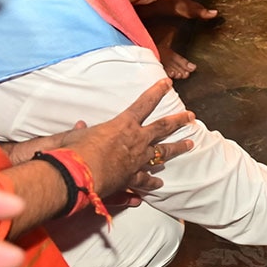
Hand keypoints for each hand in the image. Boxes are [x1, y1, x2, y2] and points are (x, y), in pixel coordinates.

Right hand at [6, 80, 194, 197]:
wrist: (79, 175)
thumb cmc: (75, 151)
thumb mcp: (75, 136)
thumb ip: (79, 131)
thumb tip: (80, 125)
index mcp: (123, 125)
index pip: (144, 104)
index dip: (157, 92)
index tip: (168, 83)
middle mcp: (136, 140)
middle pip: (163, 127)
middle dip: (179, 120)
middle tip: (191, 116)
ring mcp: (138, 160)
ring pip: (163, 152)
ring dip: (177, 148)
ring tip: (190, 144)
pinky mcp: (133, 178)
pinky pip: (146, 179)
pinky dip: (152, 181)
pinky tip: (159, 183)